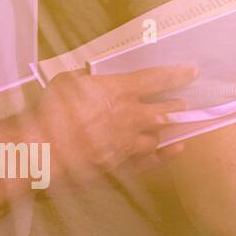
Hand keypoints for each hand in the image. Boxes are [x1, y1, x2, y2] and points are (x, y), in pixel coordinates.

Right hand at [38, 64, 196, 184]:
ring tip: (171, 124)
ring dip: (165, 128)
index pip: (156, 80)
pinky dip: (166, 154)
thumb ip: (84, 78)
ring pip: (158, 135)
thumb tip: (90, 75)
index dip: (176, 75)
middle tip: (184, 102)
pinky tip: (176, 150)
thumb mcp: (65, 82)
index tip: (192, 72)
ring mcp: (129, 142)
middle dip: (176, 104)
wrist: (43, 149)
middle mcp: (131, 116)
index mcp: (119, 90)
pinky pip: (151, 159)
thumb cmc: (51, 111)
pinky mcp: (123, 164)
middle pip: (164, 109)